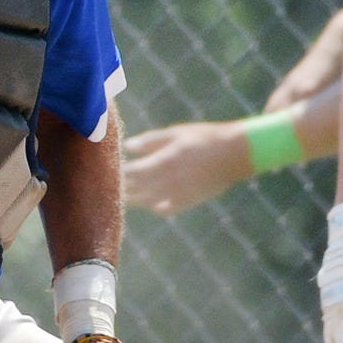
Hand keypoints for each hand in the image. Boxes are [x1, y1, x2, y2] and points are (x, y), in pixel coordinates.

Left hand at [118, 119, 256, 214]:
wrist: (236, 154)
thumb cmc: (205, 138)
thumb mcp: (176, 133)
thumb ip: (151, 141)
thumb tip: (129, 146)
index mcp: (163, 162)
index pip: (131, 172)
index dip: (117, 172)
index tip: (107, 167)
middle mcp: (168, 182)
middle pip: (134, 190)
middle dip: (119, 188)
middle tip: (106, 185)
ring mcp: (178, 194)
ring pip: (146, 202)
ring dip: (132, 198)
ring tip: (120, 194)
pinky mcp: (188, 201)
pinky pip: (163, 209)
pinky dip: (153, 205)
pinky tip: (148, 200)